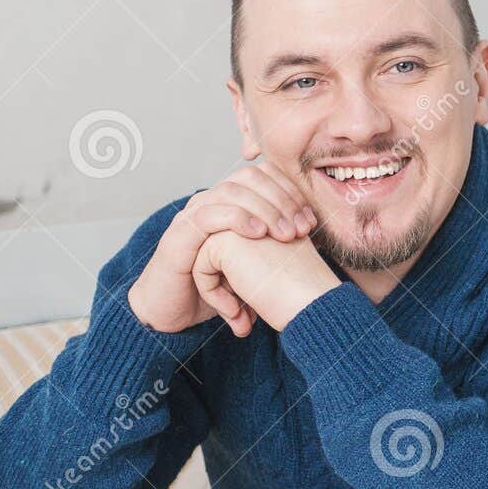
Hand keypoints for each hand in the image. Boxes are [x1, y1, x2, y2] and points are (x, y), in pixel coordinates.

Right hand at [127, 163, 315, 333]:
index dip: (290, 192)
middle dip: (283, 200)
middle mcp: (210, 202)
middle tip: (302, 228)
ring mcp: (193, 215)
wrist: (172, 312)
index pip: (264, 176)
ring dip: (265, 209)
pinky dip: (237, 219)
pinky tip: (259, 234)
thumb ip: (277, 253)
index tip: (311, 220)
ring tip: (285, 234)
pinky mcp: (180, 236)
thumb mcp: (253, 267)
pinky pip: (209, 215)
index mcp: (229, 204)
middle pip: (251, 177)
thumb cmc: (214, 289)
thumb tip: (315, 250)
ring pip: (232, 191)